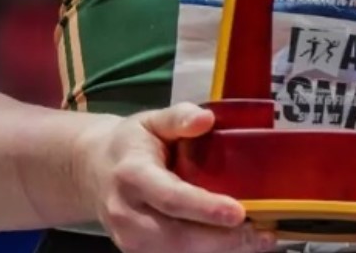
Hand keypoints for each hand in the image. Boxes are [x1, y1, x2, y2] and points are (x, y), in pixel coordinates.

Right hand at [74, 102, 276, 252]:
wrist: (94, 171)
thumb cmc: (131, 144)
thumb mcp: (152, 121)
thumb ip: (179, 117)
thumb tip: (206, 119)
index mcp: (131, 175)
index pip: (170, 197)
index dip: (204, 208)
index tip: (238, 212)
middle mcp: (127, 213)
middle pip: (177, 238)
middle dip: (222, 240)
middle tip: (261, 232)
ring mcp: (130, 240)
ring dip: (221, 251)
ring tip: (257, 239)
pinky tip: (236, 244)